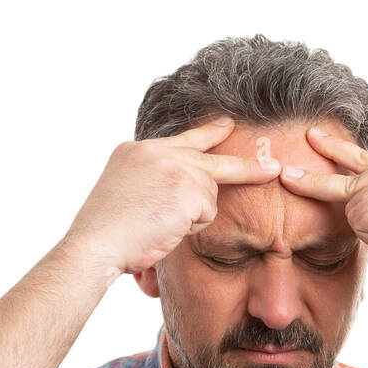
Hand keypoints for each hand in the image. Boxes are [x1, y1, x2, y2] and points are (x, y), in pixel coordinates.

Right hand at [63, 118, 281, 281]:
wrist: (95, 243)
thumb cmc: (105, 234)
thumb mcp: (124, 194)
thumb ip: (153, 184)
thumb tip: (179, 198)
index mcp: (136, 151)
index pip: (180, 139)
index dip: (208, 133)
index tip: (226, 124)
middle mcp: (156, 151)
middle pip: (211, 156)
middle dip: (246, 165)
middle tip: (272, 168)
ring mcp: (174, 166)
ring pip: (208, 194)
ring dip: (192, 218)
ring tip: (158, 225)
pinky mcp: (188, 186)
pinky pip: (207, 214)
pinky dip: (191, 228)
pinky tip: (164, 227)